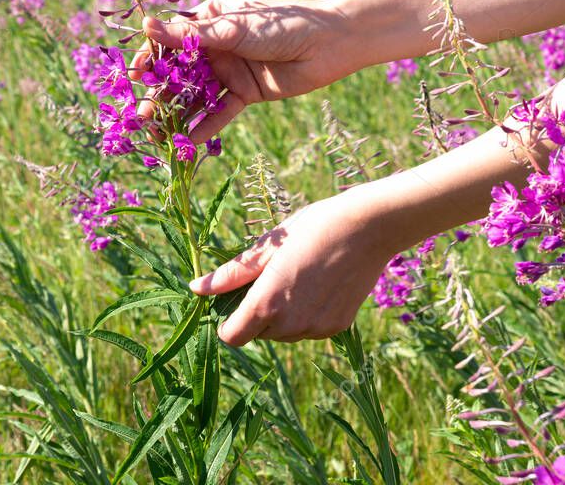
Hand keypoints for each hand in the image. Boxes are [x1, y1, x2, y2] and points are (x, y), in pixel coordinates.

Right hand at [131, 0, 357, 142]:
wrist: (329, 45)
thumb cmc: (282, 24)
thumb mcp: (232, 29)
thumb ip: (190, 36)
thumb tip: (146, 24)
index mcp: (209, 19)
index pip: (171, 40)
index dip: (150, 58)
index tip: (133, 75)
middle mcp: (215, 45)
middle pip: (179, 72)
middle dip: (158, 93)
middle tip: (140, 114)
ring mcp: (229, 70)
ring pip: (195, 95)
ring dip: (177, 113)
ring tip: (158, 132)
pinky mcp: (245, 93)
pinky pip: (220, 112)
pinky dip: (206, 126)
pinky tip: (189, 141)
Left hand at [190, 190, 394, 344]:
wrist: (368, 227)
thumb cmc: (310, 228)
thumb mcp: (264, 248)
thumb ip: (230, 275)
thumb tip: (196, 289)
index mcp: (266, 304)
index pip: (231, 337)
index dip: (227, 321)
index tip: (233, 300)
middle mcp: (291, 325)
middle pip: (257, 335)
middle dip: (255, 314)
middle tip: (269, 278)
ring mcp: (316, 329)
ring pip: (283, 334)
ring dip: (281, 316)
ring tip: (295, 278)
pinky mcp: (337, 327)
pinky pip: (308, 329)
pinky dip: (305, 315)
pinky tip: (316, 285)